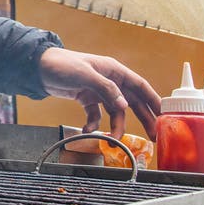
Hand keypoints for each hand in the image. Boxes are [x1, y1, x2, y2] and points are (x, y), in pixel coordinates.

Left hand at [38, 48, 160, 140]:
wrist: (38, 67)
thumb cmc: (62, 64)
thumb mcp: (86, 74)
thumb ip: (106, 89)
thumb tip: (124, 106)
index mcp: (115, 71)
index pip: (141, 86)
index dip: (154, 101)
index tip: (165, 116)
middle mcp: (110, 81)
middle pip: (133, 102)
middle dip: (143, 119)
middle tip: (153, 136)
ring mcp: (99, 91)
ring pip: (115, 112)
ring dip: (116, 126)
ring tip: (113, 139)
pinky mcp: (86, 99)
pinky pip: (96, 115)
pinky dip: (94, 124)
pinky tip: (88, 130)